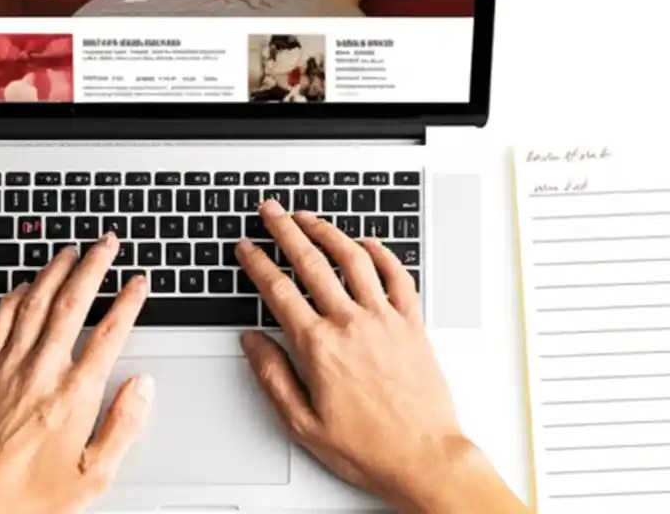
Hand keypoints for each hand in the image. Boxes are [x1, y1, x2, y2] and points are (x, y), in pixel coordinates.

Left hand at [0, 234, 152, 513]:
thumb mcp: (93, 476)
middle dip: (93, 266)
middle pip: (73, 303)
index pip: (110, 333)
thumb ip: (123, 426)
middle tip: (106, 244)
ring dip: (55, 271)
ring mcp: (8, 370)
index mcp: (74, 396)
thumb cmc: (28, 499)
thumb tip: (142, 388)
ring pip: (35, 303)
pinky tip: (25, 287)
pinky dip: (15, 297)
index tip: (138, 283)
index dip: (129, 301)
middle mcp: (41, 373)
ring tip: (69, 251)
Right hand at [237, 201, 525, 513]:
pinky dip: (380, 253)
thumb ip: (272, 377)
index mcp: (318, 347)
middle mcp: (350, 324)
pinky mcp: (412, 324)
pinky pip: (397, 275)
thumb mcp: (302, 423)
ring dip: (327, 231)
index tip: (246, 247)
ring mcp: (384, 319)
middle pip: (310, 262)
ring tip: (309, 217)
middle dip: (285, 230)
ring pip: (352, 259)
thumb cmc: (368, 447)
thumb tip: (252, 342)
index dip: (257, 263)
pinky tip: (366, 243)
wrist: (424, 458)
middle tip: (270, 211)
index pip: (278, 291)